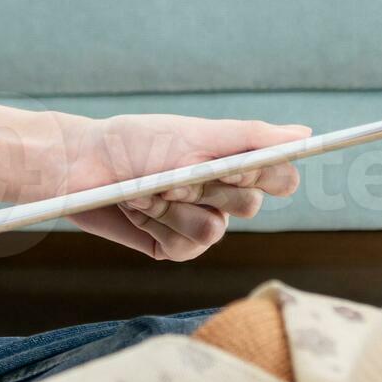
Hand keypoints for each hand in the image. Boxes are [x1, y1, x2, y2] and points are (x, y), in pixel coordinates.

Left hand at [31, 110, 309, 260]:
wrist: (76, 168)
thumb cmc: (134, 141)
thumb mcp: (194, 134)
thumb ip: (251, 137)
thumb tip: (305, 133)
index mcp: (231, 162)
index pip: (279, 177)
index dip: (266, 175)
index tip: (234, 167)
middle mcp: (220, 195)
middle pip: (251, 205)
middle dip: (210, 187)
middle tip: (175, 173)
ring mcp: (197, 223)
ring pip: (215, 230)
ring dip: (176, 208)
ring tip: (146, 189)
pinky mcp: (171, 247)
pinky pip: (185, 247)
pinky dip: (157, 225)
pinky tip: (137, 210)